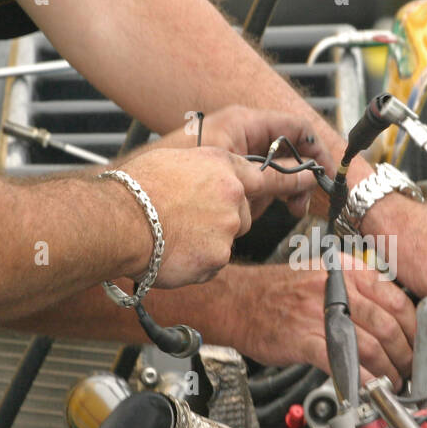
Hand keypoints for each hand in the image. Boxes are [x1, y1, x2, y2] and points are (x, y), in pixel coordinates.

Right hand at [117, 145, 312, 287]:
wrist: (117, 220)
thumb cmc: (134, 191)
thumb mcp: (175, 162)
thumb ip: (204, 172)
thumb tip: (209, 182)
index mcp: (222, 165)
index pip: (269, 175)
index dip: (291, 181)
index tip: (309, 180)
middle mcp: (232, 194)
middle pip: (243, 215)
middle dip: (221, 221)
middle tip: (185, 221)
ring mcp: (227, 226)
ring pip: (226, 241)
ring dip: (205, 243)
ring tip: (173, 234)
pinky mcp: (219, 256)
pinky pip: (212, 265)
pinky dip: (195, 264)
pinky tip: (173, 252)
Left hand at [150, 105, 324, 216]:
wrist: (139, 199)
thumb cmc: (179, 169)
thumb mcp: (237, 170)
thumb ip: (277, 174)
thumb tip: (310, 177)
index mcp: (245, 122)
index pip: (296, 128)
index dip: (316, 150)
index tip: (326, 175)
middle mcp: (240, 136)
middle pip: (285, 156)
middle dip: (291, 185)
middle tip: (296, 208)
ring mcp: (230, 157)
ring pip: (266, 179)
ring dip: (265, 200)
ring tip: (250, 212)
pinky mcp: (220, 177)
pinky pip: (247, 190)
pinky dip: (247, 205)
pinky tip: (235, 215)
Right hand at [227, 258, 415, 386]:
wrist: (238, 301)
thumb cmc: (281, 292)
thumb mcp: (326, 276)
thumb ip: (360, 292)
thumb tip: (396, 319)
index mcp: (348, 271)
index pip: (397, 300)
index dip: (414, 330)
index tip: (418, 347)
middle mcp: (336, 288)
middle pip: (388, 325)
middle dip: (404, 355)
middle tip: (408, 371)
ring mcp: (318, 313)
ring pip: (369, 345)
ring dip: (386, 371)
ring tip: (391, 383)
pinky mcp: (302, 338)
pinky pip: (340, 361)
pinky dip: (358, 379)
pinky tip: (365, 388)